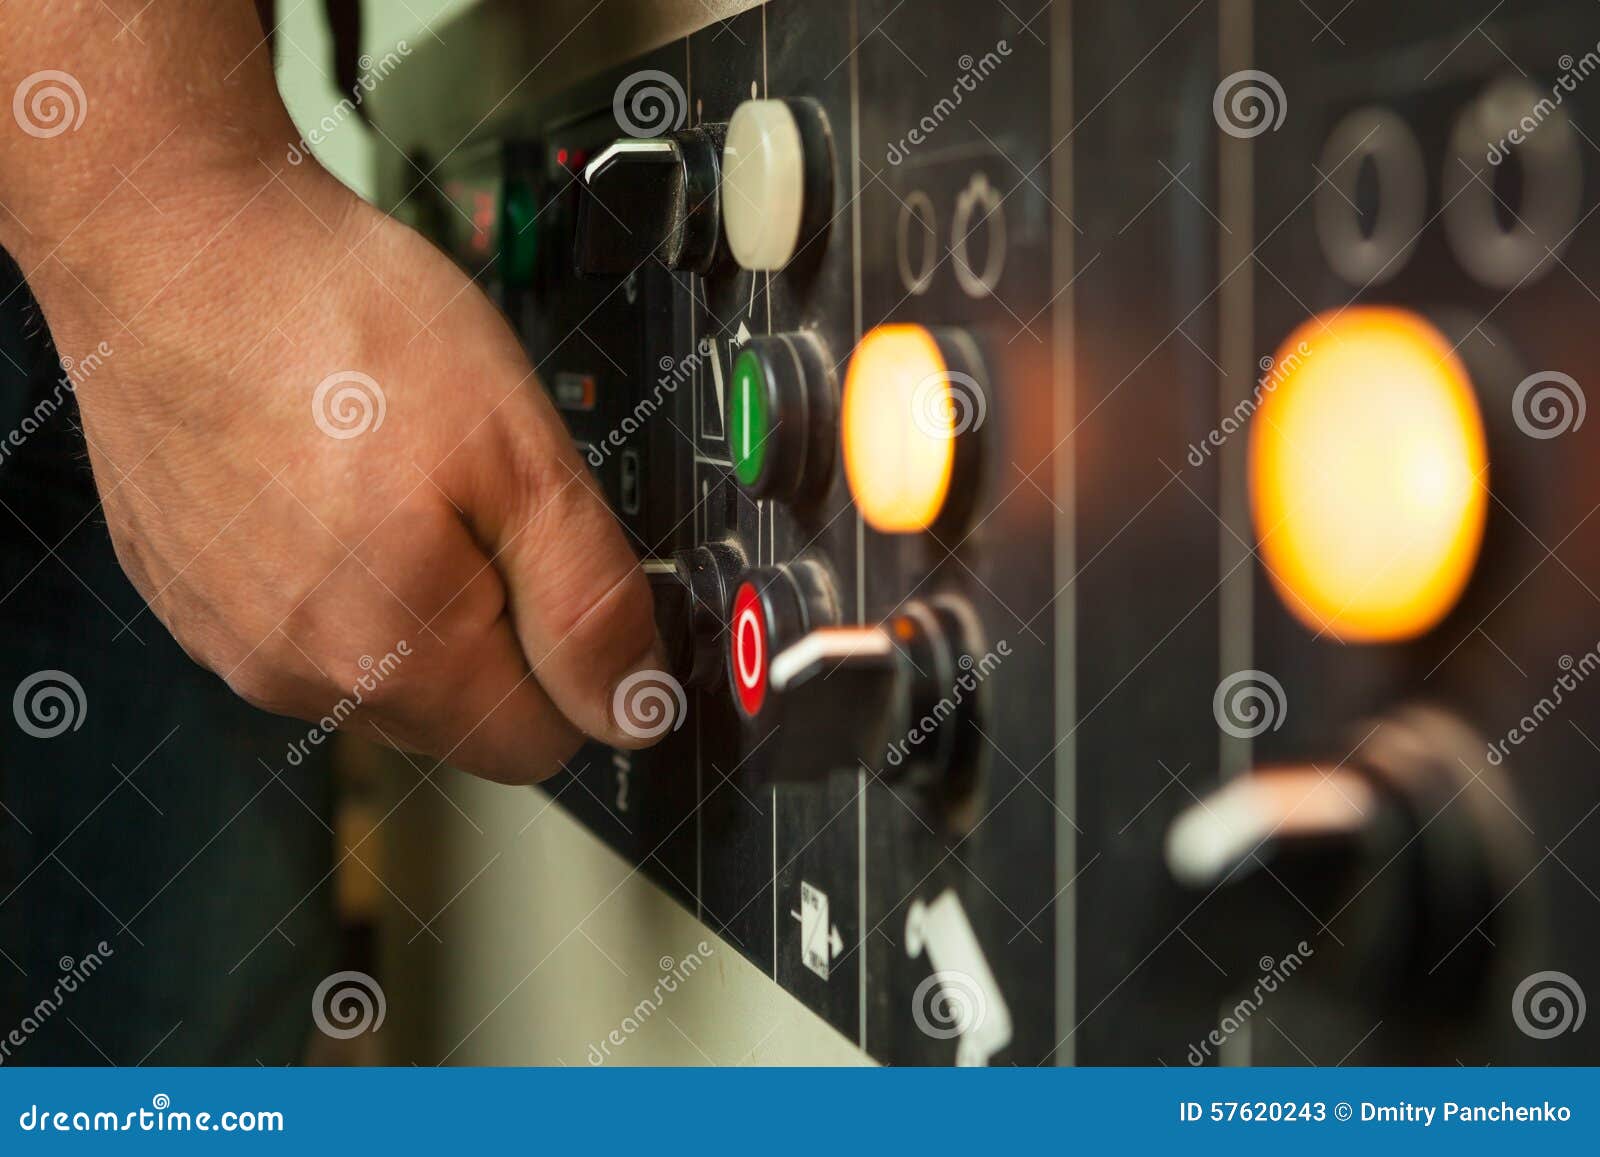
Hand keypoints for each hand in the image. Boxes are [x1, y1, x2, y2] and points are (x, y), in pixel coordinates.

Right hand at [17, 159, 666, 783]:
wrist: (172, 238)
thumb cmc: (335, 321)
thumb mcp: (523, 453)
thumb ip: (589, 602)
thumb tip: (634, 711)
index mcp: (388, 654)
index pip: (537, 745)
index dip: (578, 664)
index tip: (564, 571)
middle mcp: (292, 673)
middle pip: (456, 712)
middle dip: (494, 622)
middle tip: (474, 494)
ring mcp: (225, 638)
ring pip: (378, 666)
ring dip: (411, 595)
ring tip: (390, 469)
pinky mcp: (183, 593)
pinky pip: (297, 621)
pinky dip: (331, 567)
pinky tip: (323, 472)